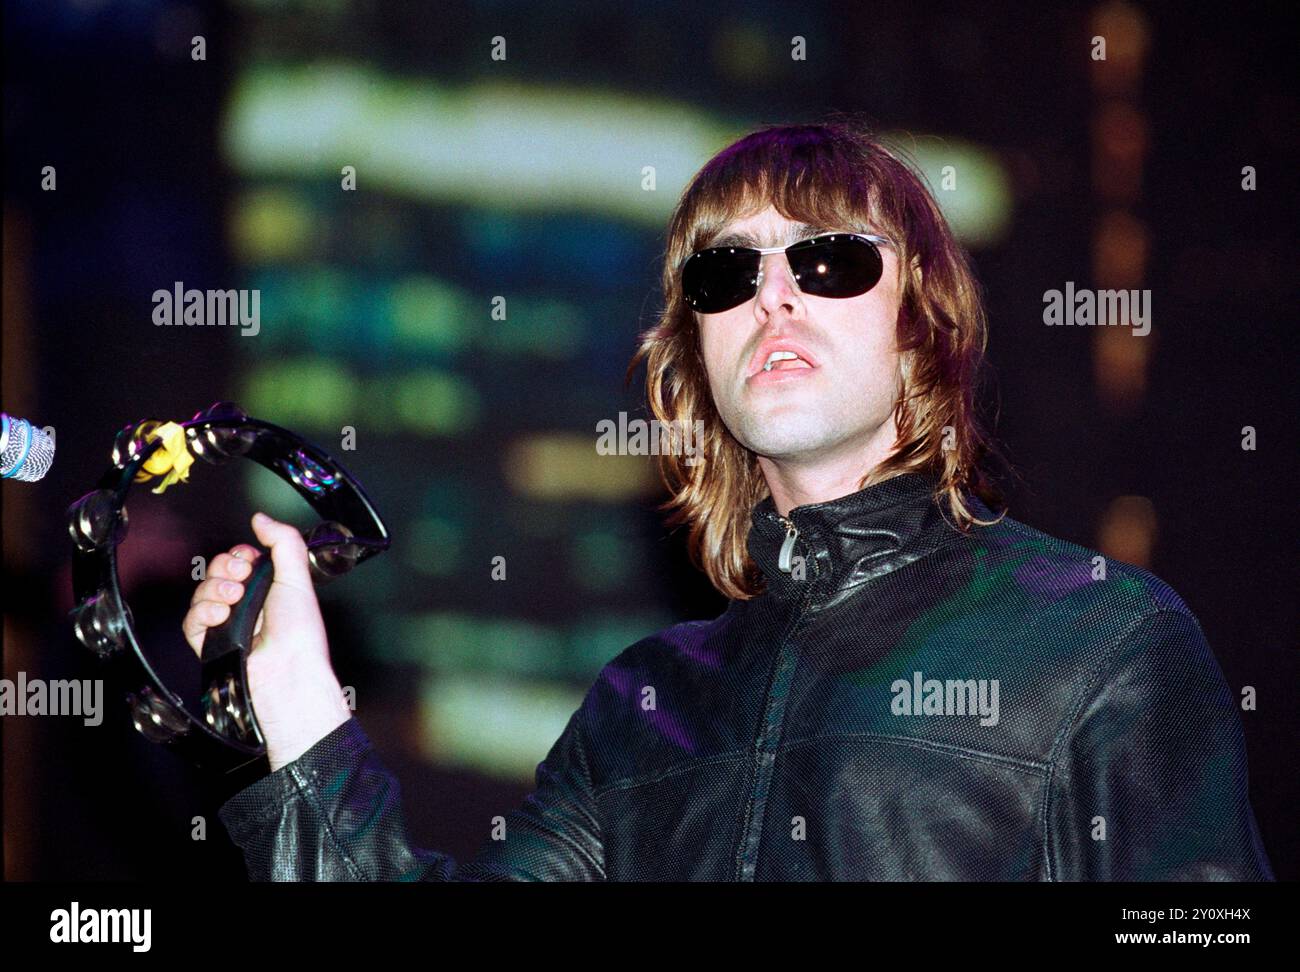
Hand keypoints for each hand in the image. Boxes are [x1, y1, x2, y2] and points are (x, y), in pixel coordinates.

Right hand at [183, 511, 351, 769]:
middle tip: (242, 579)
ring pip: (201, 592)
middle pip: (217, 570)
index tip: (248, 557)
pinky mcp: (208, 643)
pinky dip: (203, 613)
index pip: (239, 559)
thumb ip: (283, 542)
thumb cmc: (299, 633)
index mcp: (268, 589)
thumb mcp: (297, 577)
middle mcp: (246, 605)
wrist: (286, 670)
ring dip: (216, 590)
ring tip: (235, 601)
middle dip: (226, 568)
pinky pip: (190, 620)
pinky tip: (221, 616)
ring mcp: (226, 624)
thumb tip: (262, 518)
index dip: (239, 554)